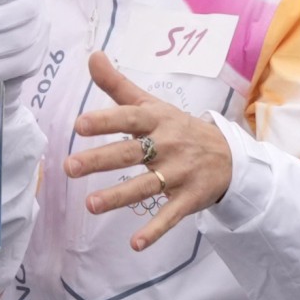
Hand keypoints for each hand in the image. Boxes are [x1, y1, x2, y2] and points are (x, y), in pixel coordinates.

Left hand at [65, 51, 233, 251]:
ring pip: (146, 186)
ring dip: (119, 197)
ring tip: (90, 205)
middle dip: (101, 160)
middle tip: (69, 167)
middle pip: (131, 153)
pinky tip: (135, 244)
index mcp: (157, 121)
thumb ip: (118, 85)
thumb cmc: (178, 128)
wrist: (229, 156)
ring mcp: (179, 174)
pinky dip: (155, 231)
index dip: (106, 121)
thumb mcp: (151, 105)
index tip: (79, 125)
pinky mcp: (188, 199)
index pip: (129, 118)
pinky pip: (170, 216)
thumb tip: (91, 56)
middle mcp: (167, 145)